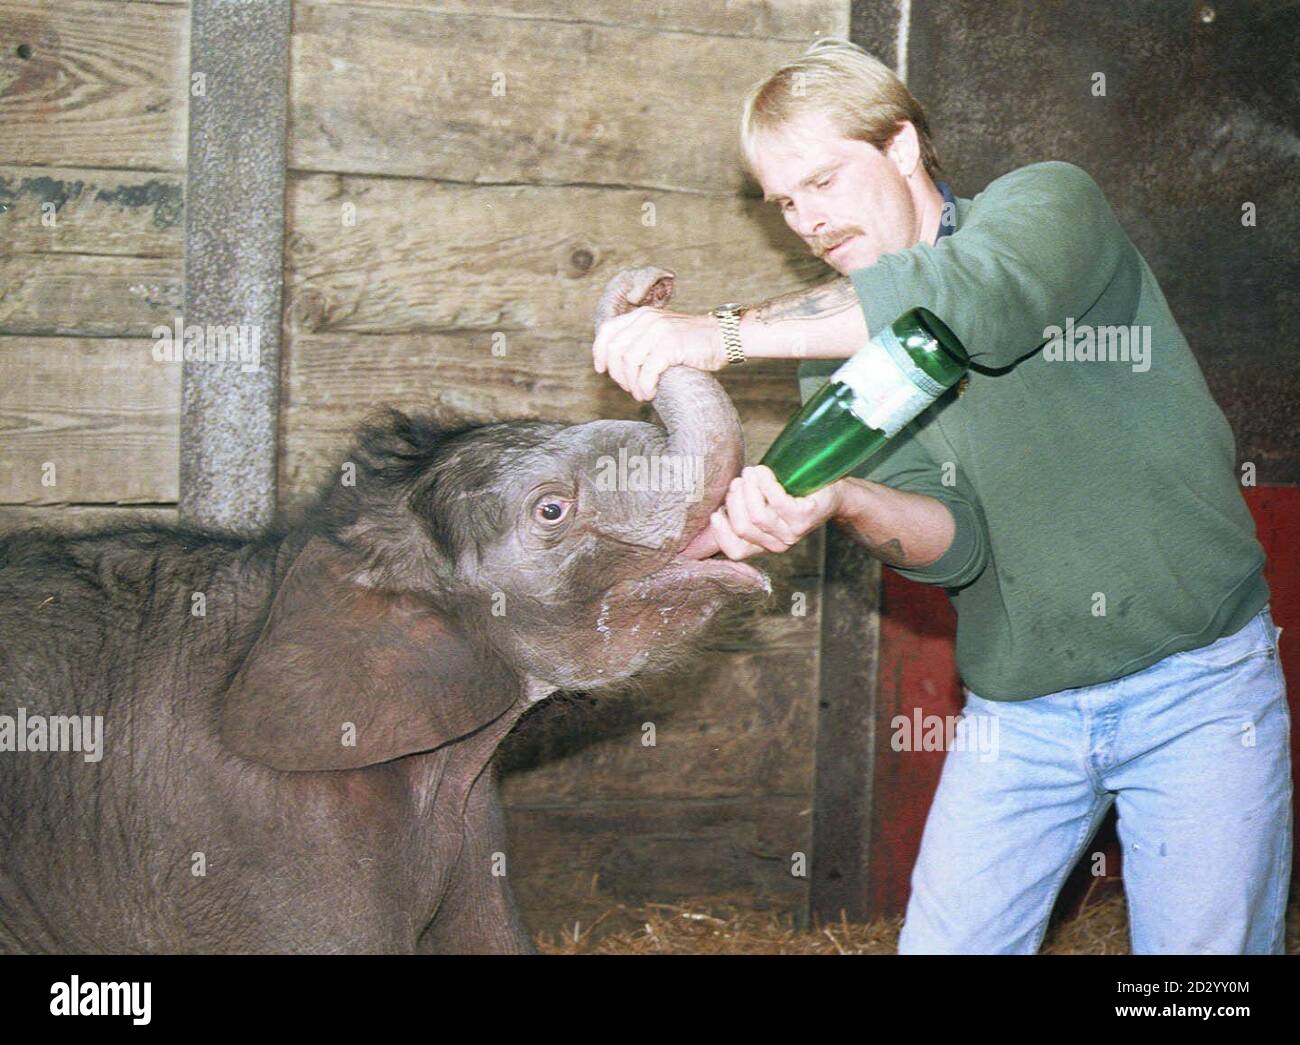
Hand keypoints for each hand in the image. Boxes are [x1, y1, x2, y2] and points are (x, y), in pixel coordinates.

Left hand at [592, 308, 723, 400]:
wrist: (725, 337)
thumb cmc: (694, 342)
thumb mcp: (663, 332)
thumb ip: (642, 339)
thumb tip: (619, 364)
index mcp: (642, 315)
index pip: (608, 330)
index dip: (599, 352)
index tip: (601, 370)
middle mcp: (647, 320)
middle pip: (615, 350)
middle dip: (618, 374)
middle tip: (629, 388)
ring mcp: (658, 331)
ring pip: (629, 363)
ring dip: (632, 384)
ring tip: (641, 394)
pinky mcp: (670, 346)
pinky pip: (646, 372)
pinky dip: (644, 387)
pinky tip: (650, 394)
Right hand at [700, 466, 845, 559]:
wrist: (833, 493)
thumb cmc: (792, 494)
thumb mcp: (763, 504)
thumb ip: (740, 509)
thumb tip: (710, 506)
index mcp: (763, 545)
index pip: (734, 552)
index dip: (720, 532)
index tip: (716, 511)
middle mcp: (777, 544)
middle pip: (742, 528)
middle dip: (734, 500)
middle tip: (739, 481)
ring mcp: (792, 533)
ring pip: (757, 515)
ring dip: (748, 488)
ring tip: (750, 472)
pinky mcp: (804, 517)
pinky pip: (776, 501)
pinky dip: (765, 483)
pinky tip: (763, 472)